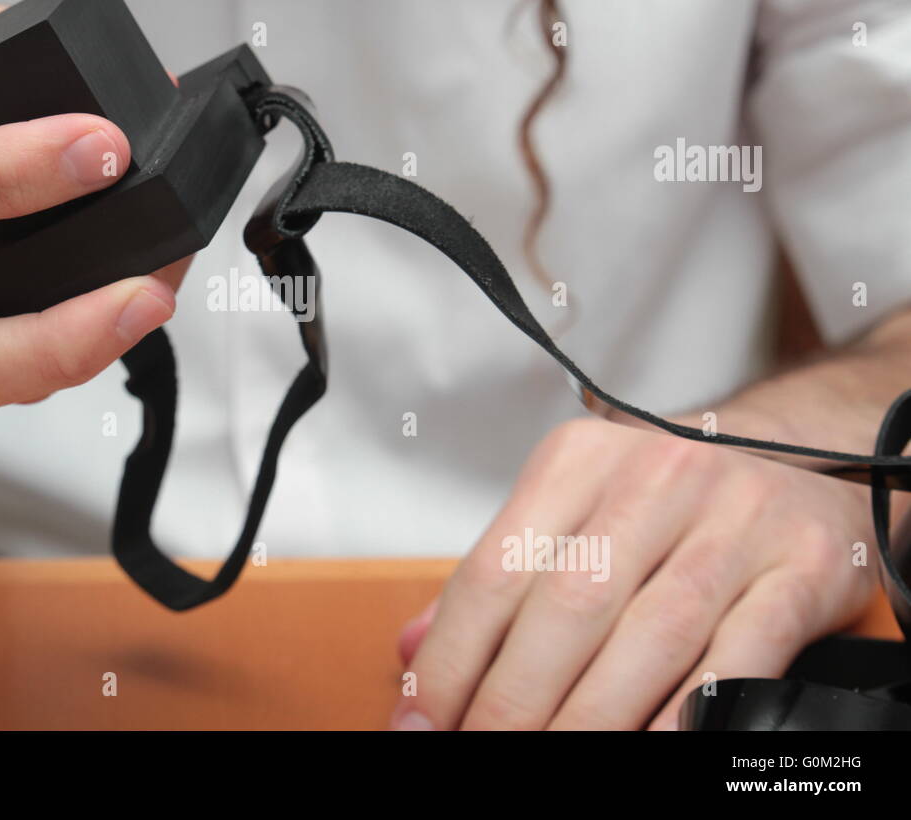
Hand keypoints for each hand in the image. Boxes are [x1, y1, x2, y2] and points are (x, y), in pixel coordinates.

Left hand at [392, 417, 873, 729]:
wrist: (794, 455)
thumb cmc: (662, 499)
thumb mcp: (569, 511)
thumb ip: (497, 579)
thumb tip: (413, 652)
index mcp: (577, 461)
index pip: (494, 570)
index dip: (452, 659)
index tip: (423, 719)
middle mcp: (655, 478)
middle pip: (567, 607)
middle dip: (513, 700)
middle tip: (482, 747)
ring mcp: (735, 519)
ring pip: (650, 636)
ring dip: (588, 720)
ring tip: (547, 760)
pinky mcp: (801, 567)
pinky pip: (737, 657)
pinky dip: (682, 716)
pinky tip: (645, 746)